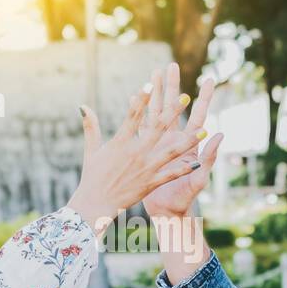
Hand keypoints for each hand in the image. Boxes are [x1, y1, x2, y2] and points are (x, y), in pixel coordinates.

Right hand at [66, 63, 215, 233]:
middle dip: (172, 111)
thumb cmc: (92, 176)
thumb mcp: (91, 150)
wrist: (95, 203)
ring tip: (203, 130)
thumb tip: (82, 106)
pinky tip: (196, 163)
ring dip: (188, 140)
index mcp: (120, 142)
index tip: (150, 84)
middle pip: (157, 128)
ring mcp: (145, 168)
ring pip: (170, 151)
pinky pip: (170, 174)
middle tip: (185, 97)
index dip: (141, 100)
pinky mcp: (150, 182)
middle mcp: (135, 152)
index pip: (132, 116)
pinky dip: (183, 169)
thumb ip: (91, 127)